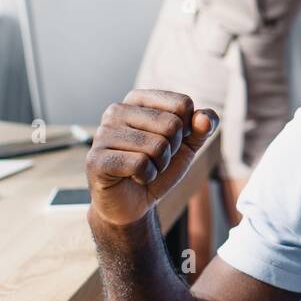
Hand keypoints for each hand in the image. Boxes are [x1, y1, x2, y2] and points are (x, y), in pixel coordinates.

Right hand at [86, 90, 218, 227]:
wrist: (134, 201)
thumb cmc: (158, 165)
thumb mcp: (188, 144)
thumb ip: (203, 126)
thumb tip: (204, 119)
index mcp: (138, 99)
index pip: (182, 104)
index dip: (187, 130)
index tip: (170, 141)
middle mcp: (116, 110)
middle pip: (171, 125)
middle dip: (172, 149)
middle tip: (155, 159)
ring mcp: (102, 134)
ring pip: (157, 146)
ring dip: (159, 165)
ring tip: (144, 168)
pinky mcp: (96, 159)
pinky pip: (140, 164)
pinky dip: (146, 176)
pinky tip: (133, 177)